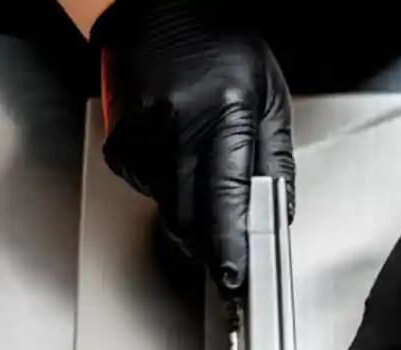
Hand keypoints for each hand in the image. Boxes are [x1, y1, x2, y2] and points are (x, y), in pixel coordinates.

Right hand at [90, 0, 294, 292]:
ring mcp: (144, 133)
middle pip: (190, 213)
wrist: (159, 16)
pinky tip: (177, 157)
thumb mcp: (268, 95)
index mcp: (225, 112)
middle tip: (226, 250)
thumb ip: (276, 158)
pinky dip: (165, 189)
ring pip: (167, 206)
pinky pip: (146, 189)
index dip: (229, 241)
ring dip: (189, 210)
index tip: (234, 272)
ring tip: (202, 170)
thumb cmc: (220, 49)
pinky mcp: (121, 142)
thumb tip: (279, 212)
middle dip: (209, 241)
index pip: (226, 194)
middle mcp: (179, 122)